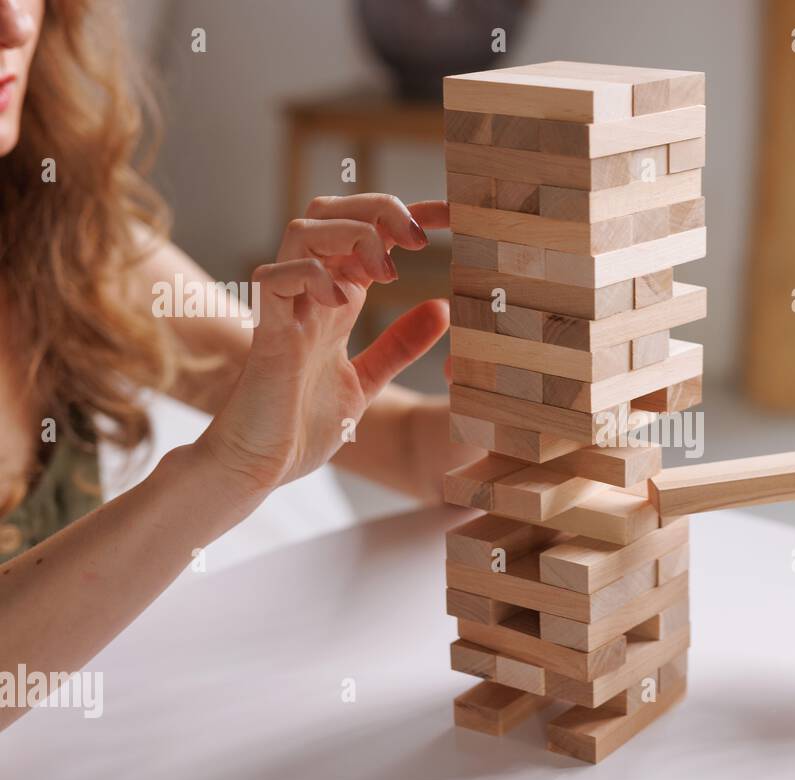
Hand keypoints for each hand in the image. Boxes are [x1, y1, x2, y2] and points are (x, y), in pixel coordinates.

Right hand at [195, 195, 449, 501]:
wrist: (258, 467)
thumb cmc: (302, 425)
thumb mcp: (366, 379)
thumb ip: (399, 345)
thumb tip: (441, 309)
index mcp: (335, 299)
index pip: (366, 232)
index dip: (404, 215)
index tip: (449, 216)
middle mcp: (309, 294)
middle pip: (330, 211)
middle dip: (378, 210)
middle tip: (419, 239)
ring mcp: (286, 308)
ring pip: (303, 230)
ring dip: (350, 236)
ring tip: (384, 271)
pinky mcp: (267, 332)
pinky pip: (275, 276)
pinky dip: (311, 275)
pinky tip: (342, 299)